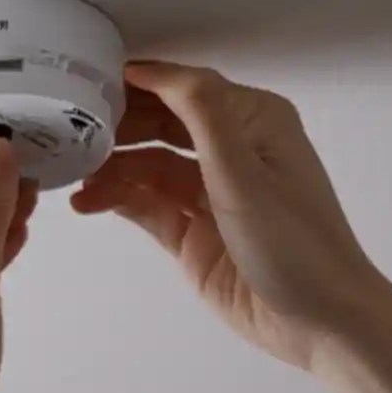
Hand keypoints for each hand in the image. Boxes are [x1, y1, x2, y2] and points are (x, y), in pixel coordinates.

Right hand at [71, 62, 387, 368]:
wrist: (321, 324)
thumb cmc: (297, 243)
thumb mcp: (245, 171)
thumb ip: (201, 114)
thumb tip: (157, 68)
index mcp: (254, 122)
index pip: (186, 87)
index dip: (140, 82)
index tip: (90, 79)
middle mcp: (231, 150)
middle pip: (161, 123)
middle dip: (118, 124)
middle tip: (70, 126)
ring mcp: (209, 193)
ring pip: (147, 165)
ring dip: (111, 165)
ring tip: (73, 169)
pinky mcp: (191, 232)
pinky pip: (144, 204)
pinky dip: (114, 199)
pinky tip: (86, 200)